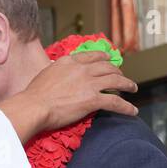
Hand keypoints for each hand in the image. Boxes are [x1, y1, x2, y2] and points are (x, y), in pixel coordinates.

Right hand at [24, 51, 138, 128]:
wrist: (34, 106)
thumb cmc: (33, 95)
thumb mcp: (45, 74)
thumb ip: (56, 70)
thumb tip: (57, 72)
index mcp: (70, 61)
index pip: (93, 56)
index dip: (104, 58)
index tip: (109, 60)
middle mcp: (82, 69)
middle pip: (107, 67)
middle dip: (118, 71)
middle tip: (122, 77)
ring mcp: (89, 83)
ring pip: (116, 80)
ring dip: (127, 84)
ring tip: (133, 88)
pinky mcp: (93, 99)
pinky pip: (115, 102)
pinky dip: (126, 106)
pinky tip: (133, 110)